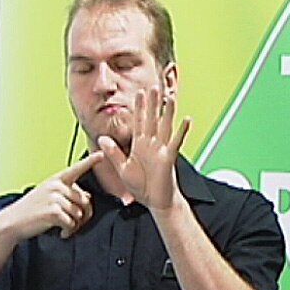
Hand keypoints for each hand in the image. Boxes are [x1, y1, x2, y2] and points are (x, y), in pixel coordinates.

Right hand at [0, 151, 103, 239]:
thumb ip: (68, 193)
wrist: (12, 222)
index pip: (76, 169)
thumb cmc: (32, 209)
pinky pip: (72, 223)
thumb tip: (87, 196)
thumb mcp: (49, 195)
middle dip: (84, 216)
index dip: (90, 161)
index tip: (101, 154)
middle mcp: (56, 186)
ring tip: (65, 227)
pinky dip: (69, 231)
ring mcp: (54, 198)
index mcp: (57, 180)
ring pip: (79, 214)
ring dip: (75, 225)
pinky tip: (62, 232)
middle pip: (85, 201)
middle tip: (74, 223)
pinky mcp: (53, 212)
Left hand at [98, 87, 189, 210]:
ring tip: (170, 98)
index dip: (139, 108)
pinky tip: (187, 120)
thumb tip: (103, 138)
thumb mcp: (122, 168)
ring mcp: (161, 149)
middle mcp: (151, 144)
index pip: (139, 122)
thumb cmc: (142, 187)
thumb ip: (113, 153)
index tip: (139, 94)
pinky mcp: (168, 158)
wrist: (155, 202)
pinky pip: (175, 142)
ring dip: (167, 112)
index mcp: (140, 145)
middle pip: (152, 120)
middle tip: (154, 87)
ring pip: (164, 127)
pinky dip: (182, 131)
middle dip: (152, 104)